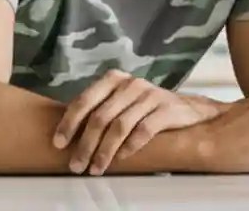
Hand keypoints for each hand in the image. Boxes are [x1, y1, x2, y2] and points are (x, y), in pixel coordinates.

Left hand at [54, 70, 222, 174]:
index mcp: (114, 79)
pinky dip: (130, 147)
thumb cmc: (145, 109)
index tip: (59, 144)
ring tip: (96, 168)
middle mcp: (131, 83)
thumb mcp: (120, 102)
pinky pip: (143, 130)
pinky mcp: (167, 108)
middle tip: (77, 166)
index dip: (69, 123)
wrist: (188, 110)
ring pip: (120, 126)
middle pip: (101, 117)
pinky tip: (122, 159)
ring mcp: (150, 94)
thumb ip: (98, 110)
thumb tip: (65, 136)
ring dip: (105, 151)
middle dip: (85, 145)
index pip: (85, 100)